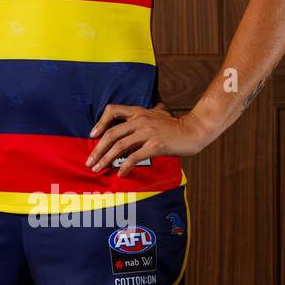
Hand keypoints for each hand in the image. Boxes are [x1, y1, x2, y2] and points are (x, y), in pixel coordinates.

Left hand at [86, 101, 207, 178]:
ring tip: (98, 169)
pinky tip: (121, 174)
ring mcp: (148, 132)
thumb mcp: (157, 114)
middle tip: (89, 162)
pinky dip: (125, 167)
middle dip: (97, 150)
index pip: (112, 110)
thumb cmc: (176, 126)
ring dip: (105, 160)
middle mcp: (141, 120)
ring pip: (119, 146)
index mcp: (139, 112)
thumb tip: (129, 128)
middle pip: (111, 134)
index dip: (99, 122)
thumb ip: (143, 118)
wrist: (194, 130)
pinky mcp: (155, 145)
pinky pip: (134, 157)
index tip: (92, 135)